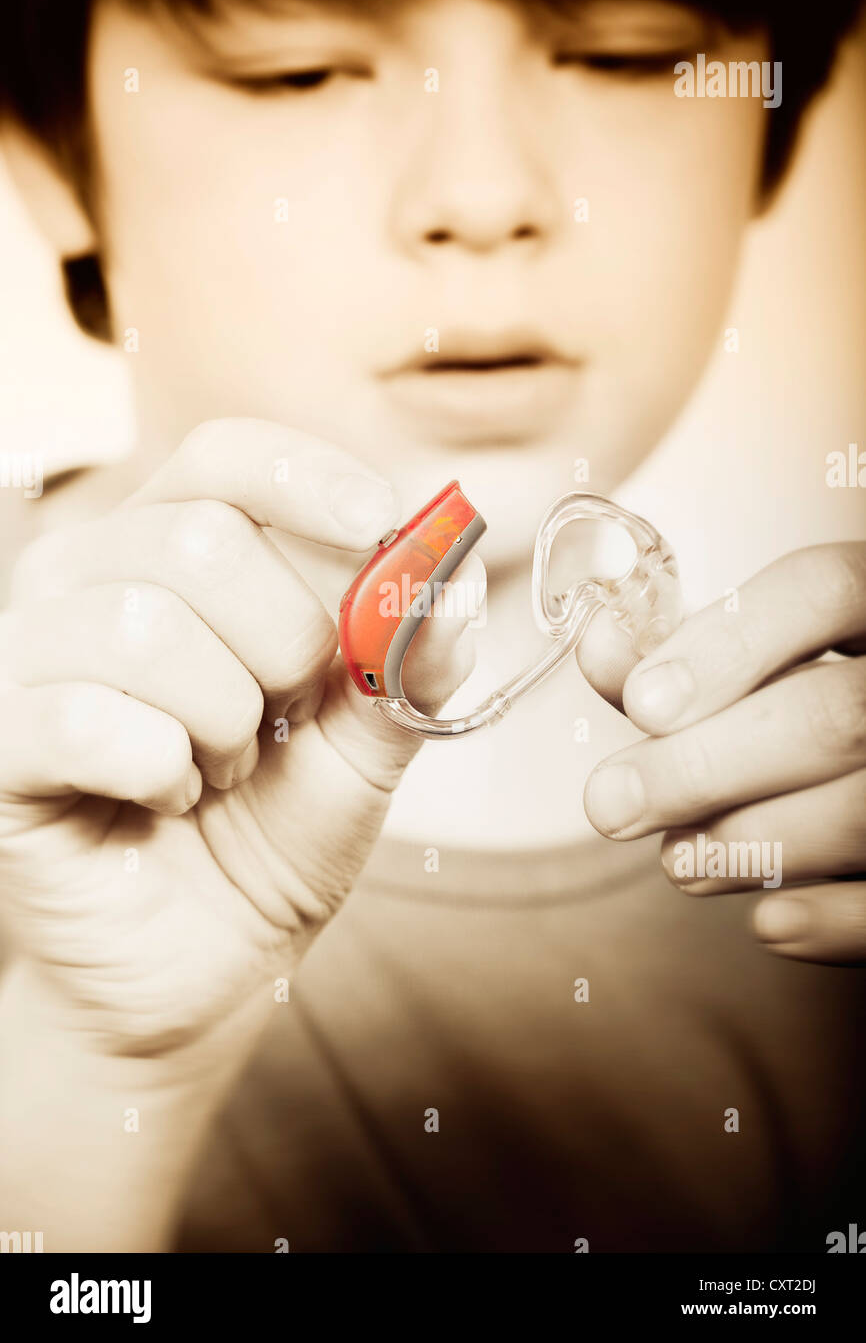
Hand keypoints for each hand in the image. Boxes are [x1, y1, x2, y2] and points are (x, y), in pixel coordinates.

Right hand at [0, 419, 481, 1062]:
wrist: (202, 968)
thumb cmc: (272, 838)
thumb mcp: (364, 748)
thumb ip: (408, 665)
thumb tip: (457, 578)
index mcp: (173, 552)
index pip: (223, 457)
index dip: (305, 476)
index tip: (379, 522)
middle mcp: (87, 580)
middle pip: (201, 539)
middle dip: (284, 645)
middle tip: (282, 719)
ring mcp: (30, 655)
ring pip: (145, 626)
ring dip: (224, 721)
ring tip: (223, 770)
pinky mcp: (1, 739)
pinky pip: (88, 719)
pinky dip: (161, 771)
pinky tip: (167, 799)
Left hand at [577, 542, 865, 964]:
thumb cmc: (821, 703)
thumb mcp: (772, 659)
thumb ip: (689, 656)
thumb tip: (602, 651)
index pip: (824, 590)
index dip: (728, 646)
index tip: (642, 704)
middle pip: (835, 715)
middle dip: (704, 767)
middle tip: (611, 804)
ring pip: (864, 810)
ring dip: (752, 843)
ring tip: (678, 861)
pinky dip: (836, 920)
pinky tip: (770, 923)